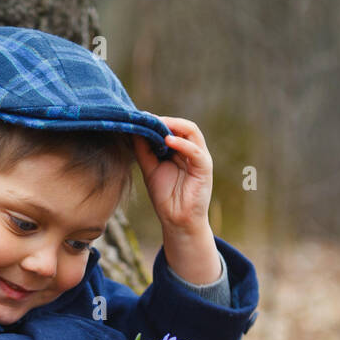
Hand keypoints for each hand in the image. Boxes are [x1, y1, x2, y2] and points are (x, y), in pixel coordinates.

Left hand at [132, 116, 213, 236]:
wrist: (176, 220)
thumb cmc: (165, 196)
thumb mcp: (149, 168)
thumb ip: (143, 149)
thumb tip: (134, 128)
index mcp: (180, 150)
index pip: (172, 127)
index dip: (158, 121)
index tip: (141, 118)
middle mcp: (191, 151)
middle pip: (182, 126)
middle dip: (165, 120)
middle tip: (148, 118)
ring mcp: (199, 158)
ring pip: (192, 131)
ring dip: (175, 125)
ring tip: (158, 125)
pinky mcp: (205, 168)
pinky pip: (195, 151)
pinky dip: (182, 143)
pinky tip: (167, 140)